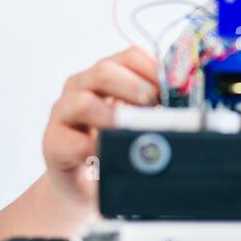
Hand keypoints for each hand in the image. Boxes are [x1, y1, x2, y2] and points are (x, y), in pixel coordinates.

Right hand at [42, 45, 159, 207]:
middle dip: (135, 87)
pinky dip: (96, 148)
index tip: (173, 88)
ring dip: (114, 116)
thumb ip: (155, 106)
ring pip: (82, 102)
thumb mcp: (137, 120)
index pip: (129, 57)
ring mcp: (63, 114)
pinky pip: (74, 142)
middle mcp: (81, 88)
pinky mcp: (54, 143)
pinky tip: (112, 155)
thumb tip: (187, 104)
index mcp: (105, 76)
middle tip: (154, 105)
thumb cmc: (115, 146)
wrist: (83, 184)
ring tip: (133, 130)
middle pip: (104, 71)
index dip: (153, 69)